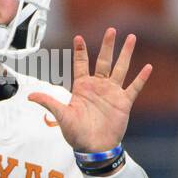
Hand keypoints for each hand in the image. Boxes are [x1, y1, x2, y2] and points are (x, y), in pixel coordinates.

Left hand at [29, 28, 150, 152]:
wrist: (94, 148)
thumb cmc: (76, 134)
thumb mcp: (62, 116)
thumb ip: (49, 102)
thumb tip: (29, 96)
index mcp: (83, 87)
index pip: (82, 64)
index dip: (81, 51)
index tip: (79, 38)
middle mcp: (98, 86)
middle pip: (104, 60)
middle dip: (108, 45)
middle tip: (111, 30)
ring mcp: (112, 93)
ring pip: (120, 68)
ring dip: (126, 54)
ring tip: (131, 38)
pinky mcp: (123, 102)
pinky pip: (134, 87)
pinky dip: (141, 78)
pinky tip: (148, 67)